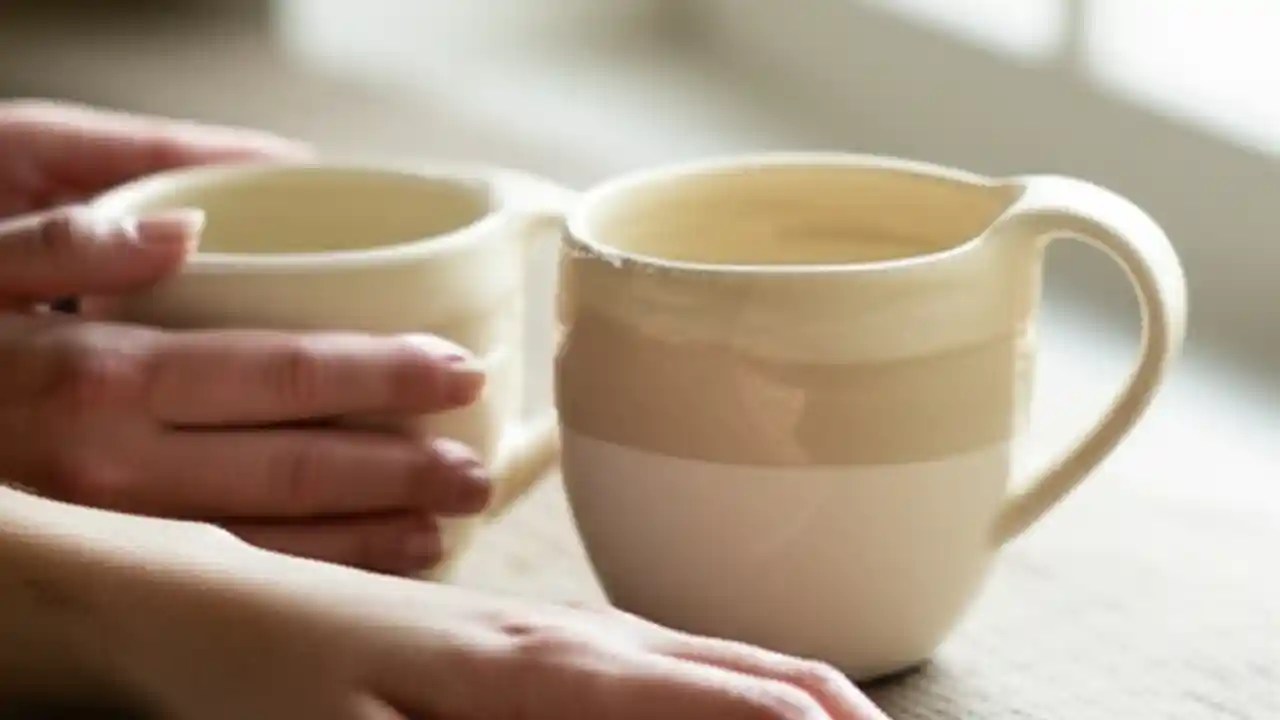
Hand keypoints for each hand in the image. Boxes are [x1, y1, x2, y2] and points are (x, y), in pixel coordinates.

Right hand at [0, 101, 491, 573]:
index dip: (381, 372)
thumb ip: (71, 241)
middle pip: (295, 468)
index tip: (459, 367)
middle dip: (398, 471)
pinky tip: (363, 563)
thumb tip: (183, 228)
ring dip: (366, 536)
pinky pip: (226, 570)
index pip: (282, 373)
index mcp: (107, 373)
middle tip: (477, 471)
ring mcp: (119, 521)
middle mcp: (118, 461)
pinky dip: (304, 572)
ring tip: (444, 527)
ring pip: (268, 538)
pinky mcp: (115, 550)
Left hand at [84, 524, 889, 719]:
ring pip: (696, 651)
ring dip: (779, 687)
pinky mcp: (518, 642)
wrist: (201, 610)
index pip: (705, 699)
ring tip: (841, 719)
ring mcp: (543, 632)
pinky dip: (717, 680)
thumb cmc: (271, 684)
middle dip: (819, 705)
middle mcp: (561, 638)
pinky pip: (649, 656)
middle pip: (726, 663)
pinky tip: (726, 695)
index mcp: (537, 670)